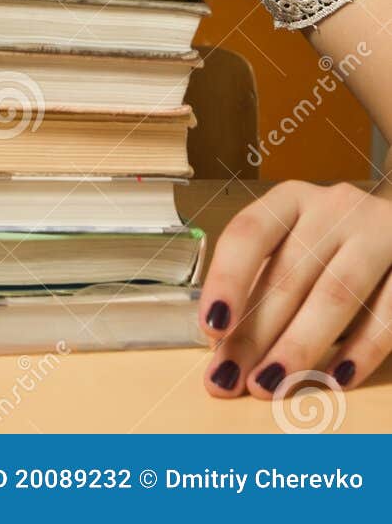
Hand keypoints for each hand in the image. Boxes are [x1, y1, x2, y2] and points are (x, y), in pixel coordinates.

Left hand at [199, 178, 391, 397]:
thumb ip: (266, 284)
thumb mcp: (298, 246)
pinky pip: (387, 312)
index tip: (211, 327)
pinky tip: (336, 378)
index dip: (227, 280)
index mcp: (292, 199)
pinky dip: (361, 349)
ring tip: (271, 384)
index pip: (249, 233)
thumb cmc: (338, 246)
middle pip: (288, 274)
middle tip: (229, 379)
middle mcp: (333, 208)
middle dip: (254, 333)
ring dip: (299, 345)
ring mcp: (376, 233)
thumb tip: (223, 347)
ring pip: (334, 294)